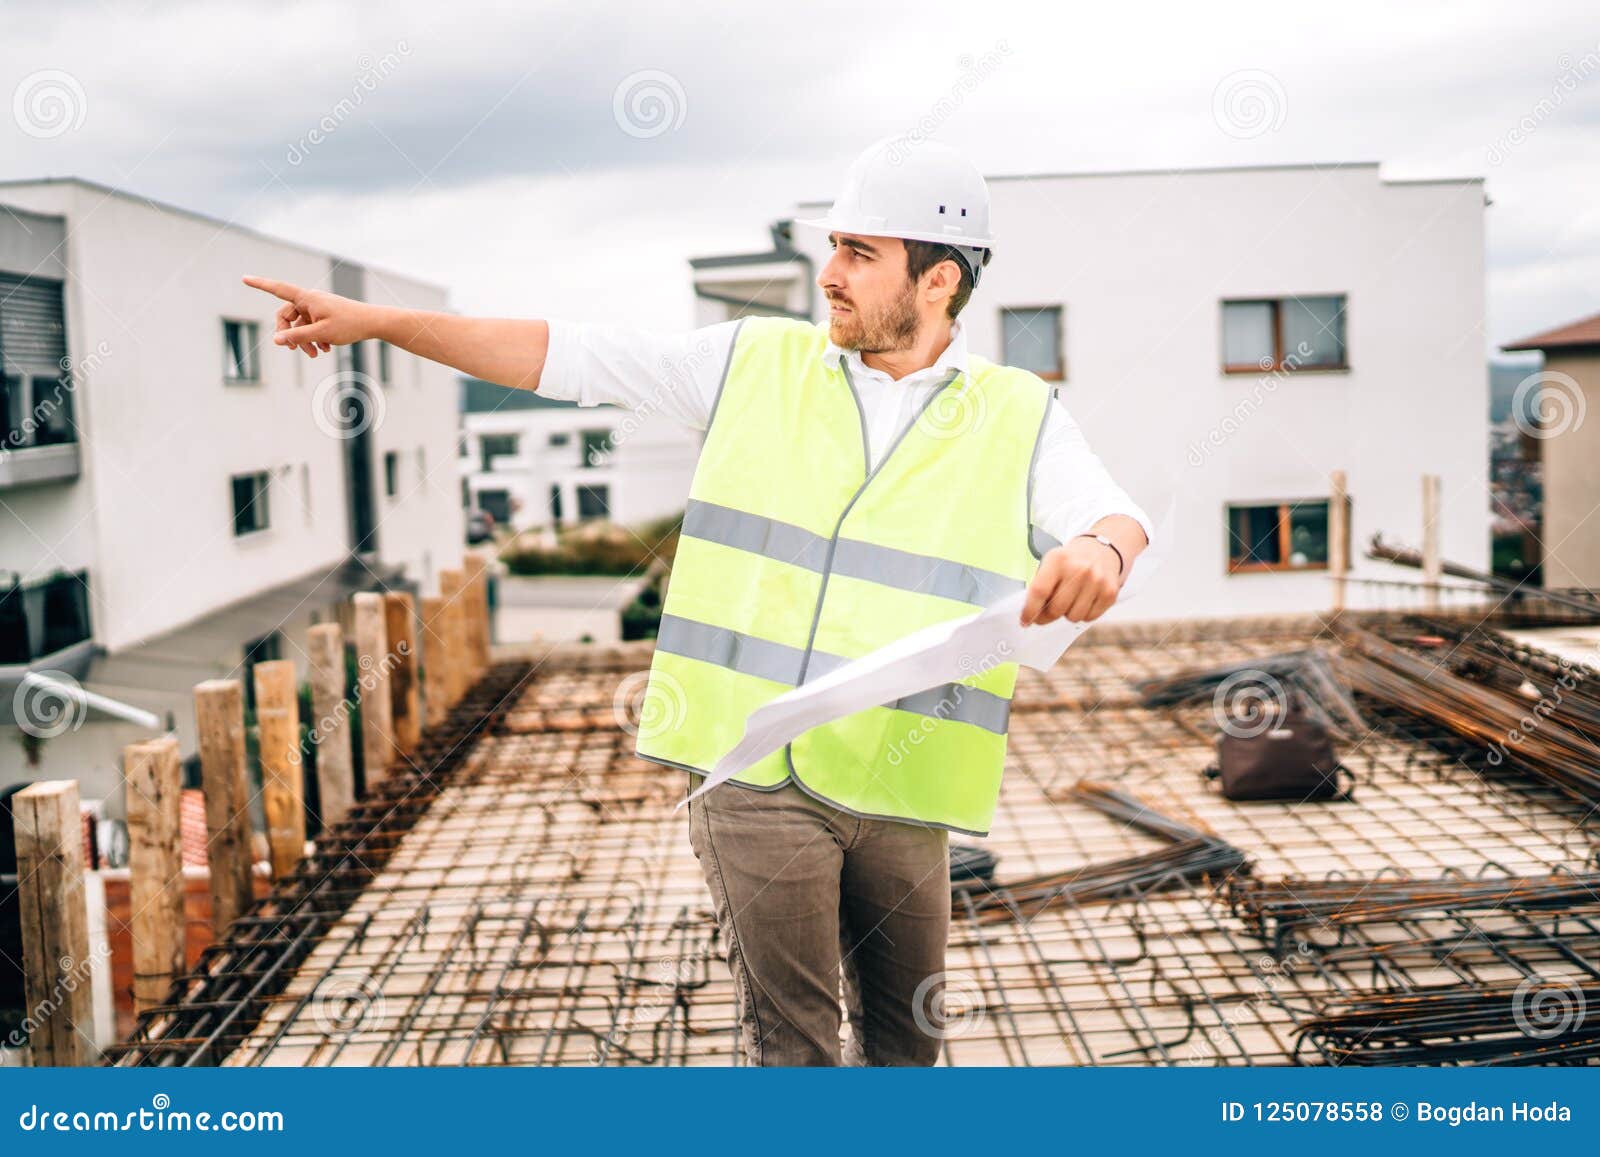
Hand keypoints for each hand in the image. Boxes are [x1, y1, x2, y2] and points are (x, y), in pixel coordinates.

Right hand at [241, 275, 381, 358]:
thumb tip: (276, 340)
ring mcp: (317, 307)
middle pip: (287, 315)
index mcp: (307, 298)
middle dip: (290, 334)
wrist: (373, 323)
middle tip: (297, 351)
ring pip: (300, 324)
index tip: (244, 278)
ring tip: (316, 354)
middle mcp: (310, 300)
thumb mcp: (322, 333)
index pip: (278, 289)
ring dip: (304, 340)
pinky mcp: (325, 315)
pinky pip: (311, 326)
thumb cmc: (349, 325)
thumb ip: (298, 336)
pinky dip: (314, 338)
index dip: (260, 284)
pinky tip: (325, 350)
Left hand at [1019, 537, 1121, 625]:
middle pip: (1056, 609)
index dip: (1030, 610)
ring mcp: (1097, 582)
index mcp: (1058, 560)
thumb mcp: (1051, 562)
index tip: (1025, 620)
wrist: (1104, 548)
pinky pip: (1089, 617)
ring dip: (1067, 613)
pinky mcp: (1110, 592)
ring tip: (1070, 599)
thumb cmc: (1072, 560)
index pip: (1039, 591)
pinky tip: (1083, 599)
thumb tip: (1030, 612)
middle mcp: (1079, 570)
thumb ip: (1040, 584)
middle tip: (1045, 613)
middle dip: (1047, 616)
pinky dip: (1083, 613)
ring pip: (1073, 617)